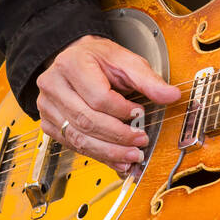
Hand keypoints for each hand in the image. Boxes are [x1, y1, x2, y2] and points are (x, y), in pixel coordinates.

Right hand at [35, 34, 179, 175]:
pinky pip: (73, 145)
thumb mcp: (126, 61)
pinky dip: (97, 155)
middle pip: (86, 120)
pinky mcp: (49, 124)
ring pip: (78, 137)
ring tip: (131, 157)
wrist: (77, 59)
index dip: (121, 110)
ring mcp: (48, 106)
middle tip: (140, 142)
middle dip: (117, 136)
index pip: (98, 97)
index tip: (140, 114)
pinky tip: (116, 159)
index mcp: (71, 64)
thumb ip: (148, 80)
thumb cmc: (100, 59)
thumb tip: (171, 95)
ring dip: (108, 152)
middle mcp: (53, 85)